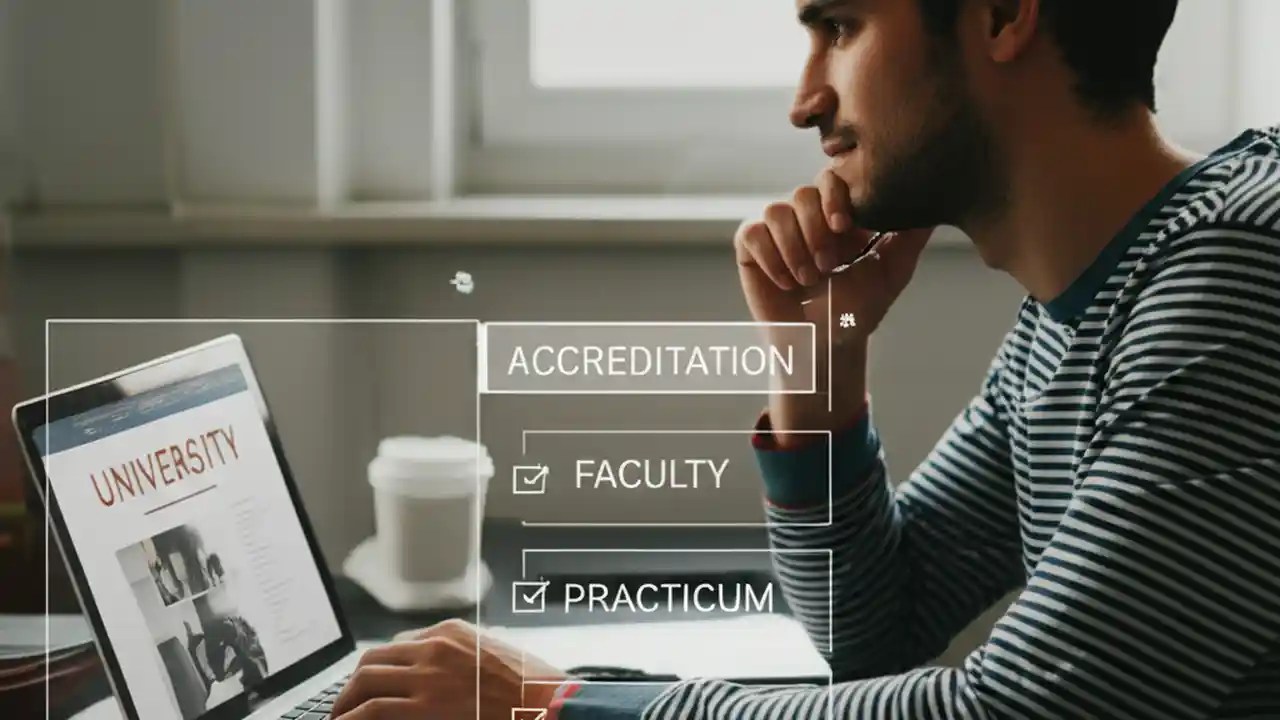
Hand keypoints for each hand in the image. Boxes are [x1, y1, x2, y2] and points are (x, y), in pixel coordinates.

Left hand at [331, 619, 567, 719]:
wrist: (548, 704)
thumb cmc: (533, 690)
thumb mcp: (497, 660)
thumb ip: (467, 662)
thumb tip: (450, 682)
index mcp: (451, 634)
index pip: (401, 645)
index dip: (382, 669)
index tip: (375, 686)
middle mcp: (433, 648)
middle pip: (375, 659)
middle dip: (355, 683)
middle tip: (347, 704)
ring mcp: (426, 675)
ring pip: (365, 680)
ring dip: (346, 702)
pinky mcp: (423, 706)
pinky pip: (372, 709)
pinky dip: (351, 719)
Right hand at [734, 171, 932, 438]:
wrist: (822, 345)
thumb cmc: (856, 311)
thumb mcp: (891, 272)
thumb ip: (911, 236)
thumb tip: (937, 203)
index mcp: (838, 213)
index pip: (832, 178)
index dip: (835, 197)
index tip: (844, 227)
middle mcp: (806, 214)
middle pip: (802, 193)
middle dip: (815, 231)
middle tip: (829, 266)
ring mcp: (777, 229)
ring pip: (776, 212)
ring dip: (794, 249)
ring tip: (808, 279)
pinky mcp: (751, 245)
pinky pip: (752, 233)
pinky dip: (771, 259)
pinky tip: (786, 282)